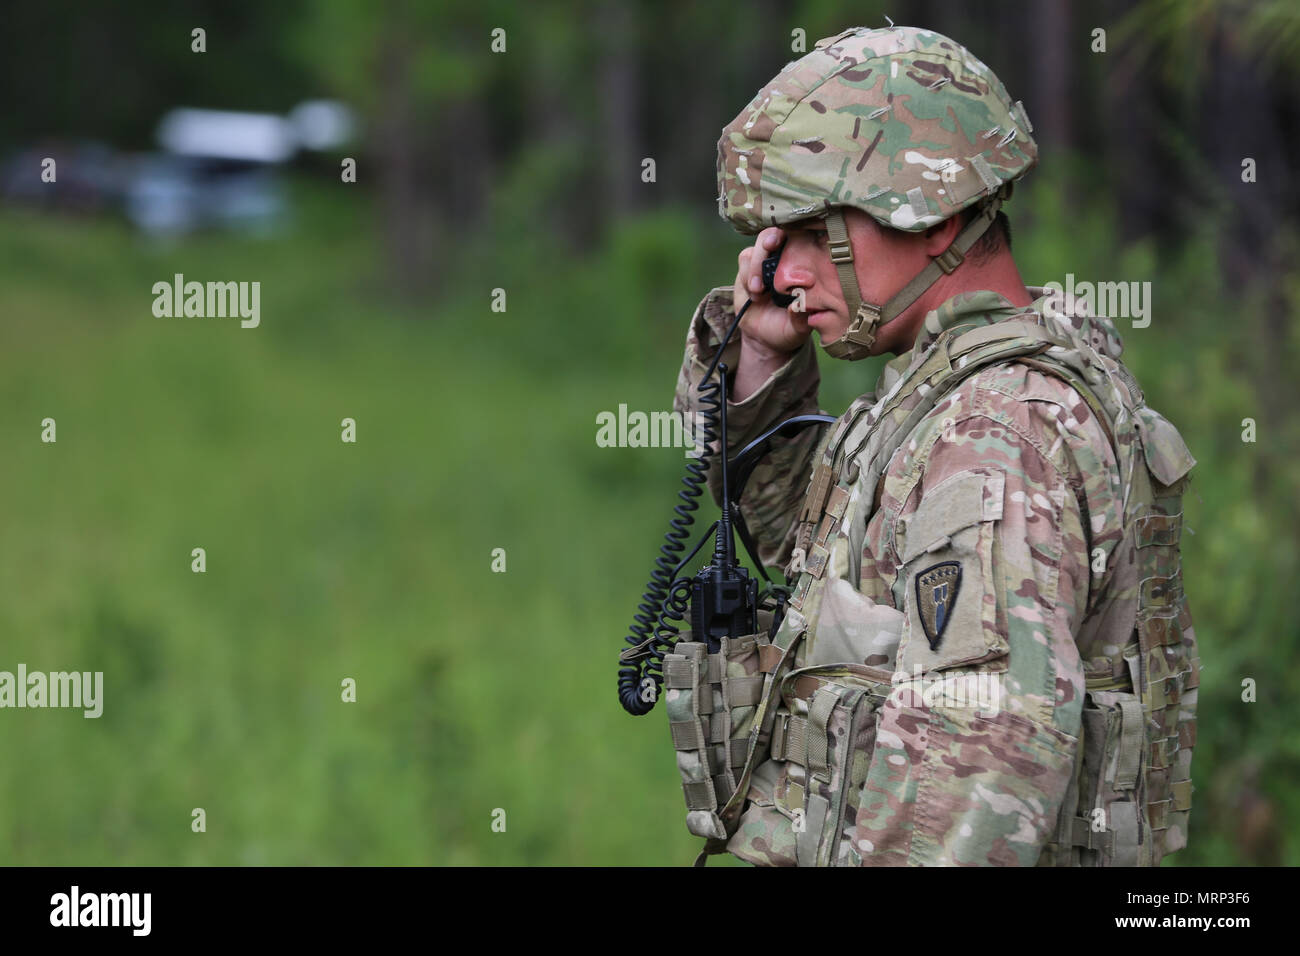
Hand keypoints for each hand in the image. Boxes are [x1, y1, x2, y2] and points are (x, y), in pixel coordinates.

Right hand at [733, 227, 810, 356]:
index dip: (794, 233)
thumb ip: (800, 319)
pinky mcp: (747, 270)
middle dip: (768, 242)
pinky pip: (744, 260)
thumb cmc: (788, 328)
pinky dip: (747, 275)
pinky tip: (754, 294)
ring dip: (755, 267)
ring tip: (758, 291)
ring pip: (755, 249)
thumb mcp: (798, 329)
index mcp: (802, 267)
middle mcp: (783, 260)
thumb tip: (796, 306)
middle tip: (770, 248)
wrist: (765, 338)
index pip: (800, 239)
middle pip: (773, 235)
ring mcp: (763, 264)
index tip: (788, 241)